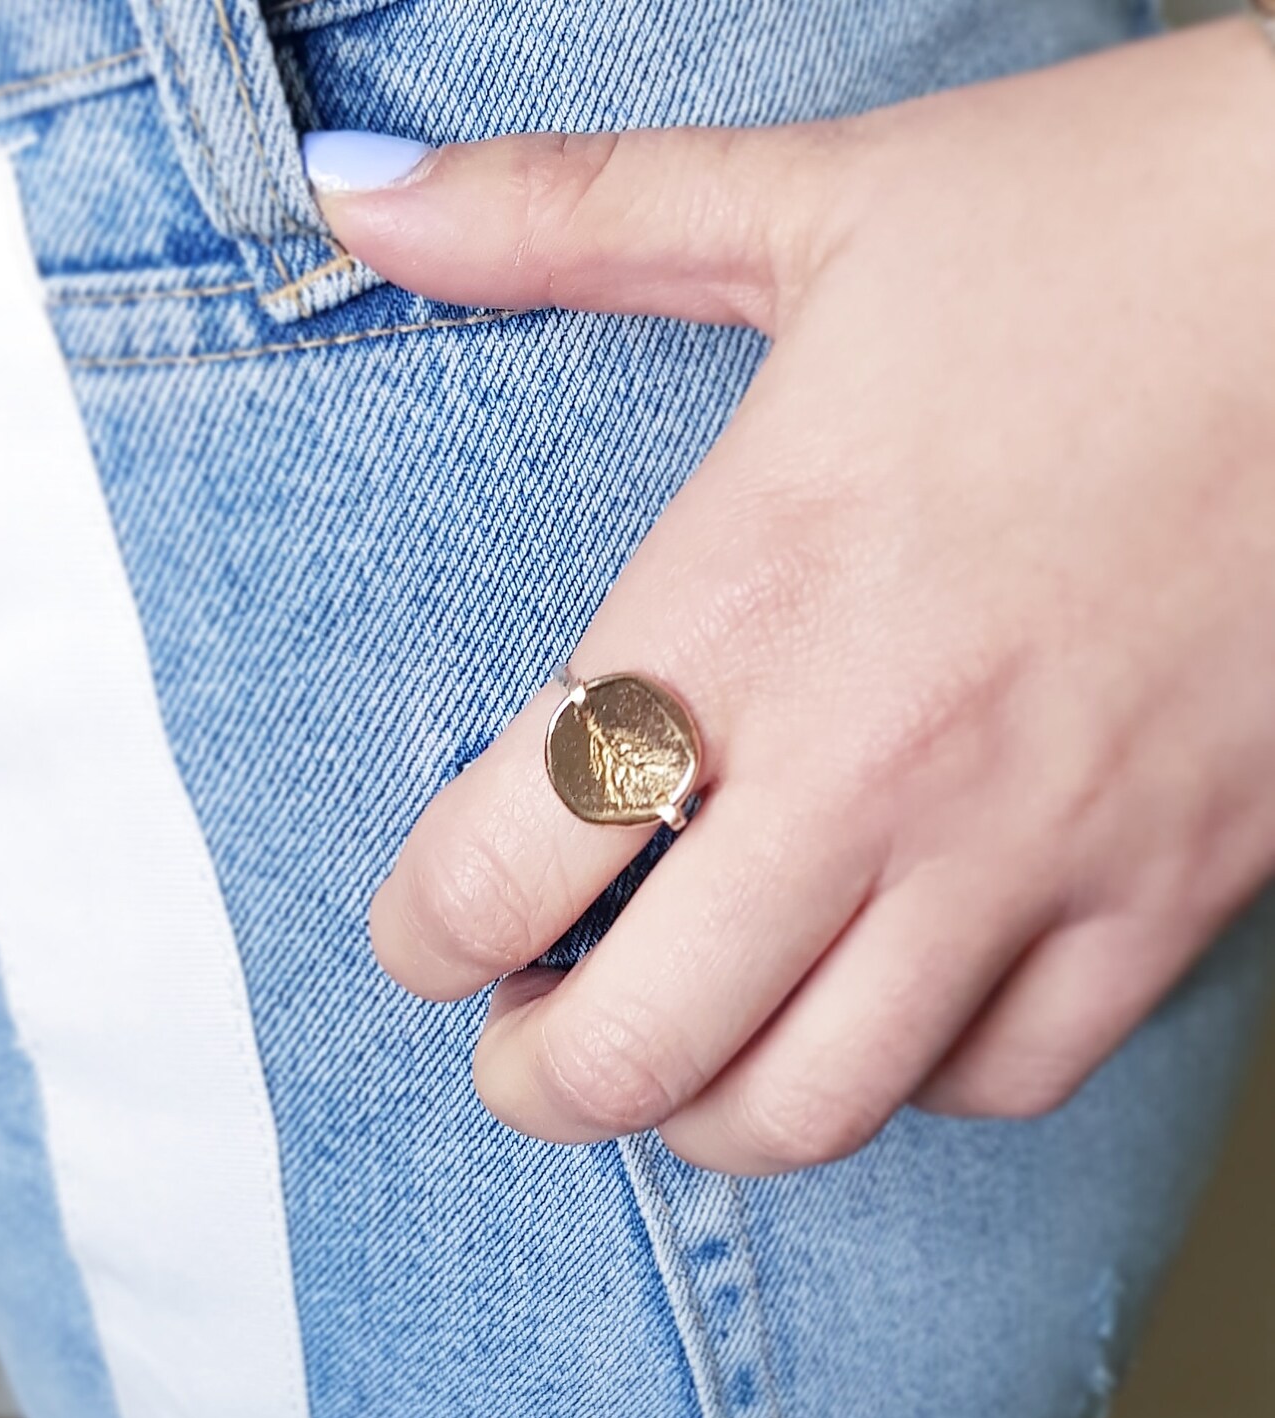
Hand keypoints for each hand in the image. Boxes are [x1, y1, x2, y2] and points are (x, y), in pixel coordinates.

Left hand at [313, 20, 1274, 1174]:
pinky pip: (1011, 1074)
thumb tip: (355, 190)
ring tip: (674, 1052)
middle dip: (540, 1081)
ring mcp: (1038, 844)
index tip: (425, 931)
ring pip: (821, 1104)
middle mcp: (878, 759)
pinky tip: (874, 1002)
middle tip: (518, 1045)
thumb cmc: (1111, 223)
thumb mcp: (812, 202)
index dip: (425, 933)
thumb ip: (557, 220)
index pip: (505, 866)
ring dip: (706, 1110)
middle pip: (643, 1046)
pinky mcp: (1178, 883)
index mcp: (748, 600)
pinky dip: (908, 1078)